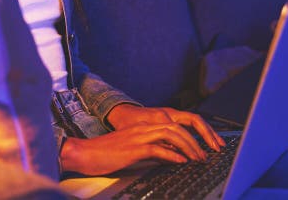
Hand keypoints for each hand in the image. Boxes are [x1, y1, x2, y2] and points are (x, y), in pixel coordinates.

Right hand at [60, 122, 207, 175]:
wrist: (83, 153)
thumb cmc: (105, 154)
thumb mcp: (132, 151)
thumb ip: (151, 152)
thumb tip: (170, 158)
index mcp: (142, 128)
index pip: (171, 126)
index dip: (188, 136)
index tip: (199, 149)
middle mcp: (142, 128)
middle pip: (175, 127)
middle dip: (194, 140)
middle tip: (204, 155)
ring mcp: (138, 137)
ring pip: (170, 134)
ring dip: (188, 146)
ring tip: (197, 158)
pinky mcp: (133, 148)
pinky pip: (158, 149)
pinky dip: (173, 155)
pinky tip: (181, 162)